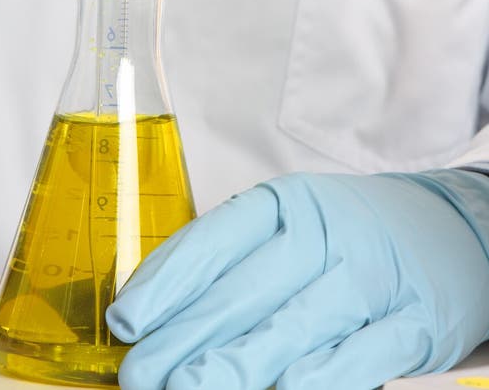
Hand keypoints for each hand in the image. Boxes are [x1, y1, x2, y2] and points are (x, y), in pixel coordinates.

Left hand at [107, 169, 488, 389]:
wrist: (449, 231)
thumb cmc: (350, 233)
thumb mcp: (295, 224)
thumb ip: (237, 260)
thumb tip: (162, 307)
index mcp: (288, 203)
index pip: (216, 238)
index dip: (167, 281)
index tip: (126, 320)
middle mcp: (326, 233)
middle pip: (245, 290)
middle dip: (186, 338)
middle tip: (141, 374)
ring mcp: (371, 276)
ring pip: (293, 327)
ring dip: (236, 367)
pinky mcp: (412, 321)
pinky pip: (355, 358)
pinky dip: (314, 380)